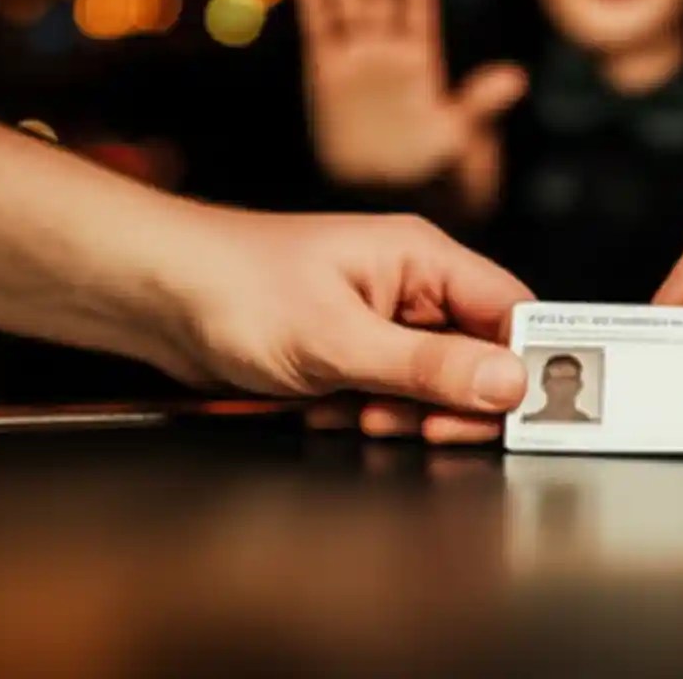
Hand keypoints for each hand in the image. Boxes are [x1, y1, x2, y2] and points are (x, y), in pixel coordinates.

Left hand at [157, 207, 532, 442]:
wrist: (154, 297)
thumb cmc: (235, 288)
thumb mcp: (339, 340)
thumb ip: (430, 366)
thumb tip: (512, 382)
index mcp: (424, 259)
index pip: (513, 310)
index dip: (527, 361)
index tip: (525, 410)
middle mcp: (414, 287)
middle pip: (481, 355)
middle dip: (455, 400)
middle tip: (422, 424)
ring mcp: (385, 321)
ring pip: (437, 383)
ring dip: (407, 411)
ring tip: (357, 411)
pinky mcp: (357, 352)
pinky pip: (395, 394)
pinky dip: (372, 412)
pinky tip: (330, 407)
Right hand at [294, 0, 525, 190]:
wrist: (400, 198)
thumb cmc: (437, 170)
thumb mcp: (462, 136)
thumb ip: (482, 104)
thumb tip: (515, 80)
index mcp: (421, 61)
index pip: (417, 5)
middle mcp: (388, 54)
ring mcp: (357, 63)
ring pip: (347, 3)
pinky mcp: (327, 79)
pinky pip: (319, 32)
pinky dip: (312, 3)